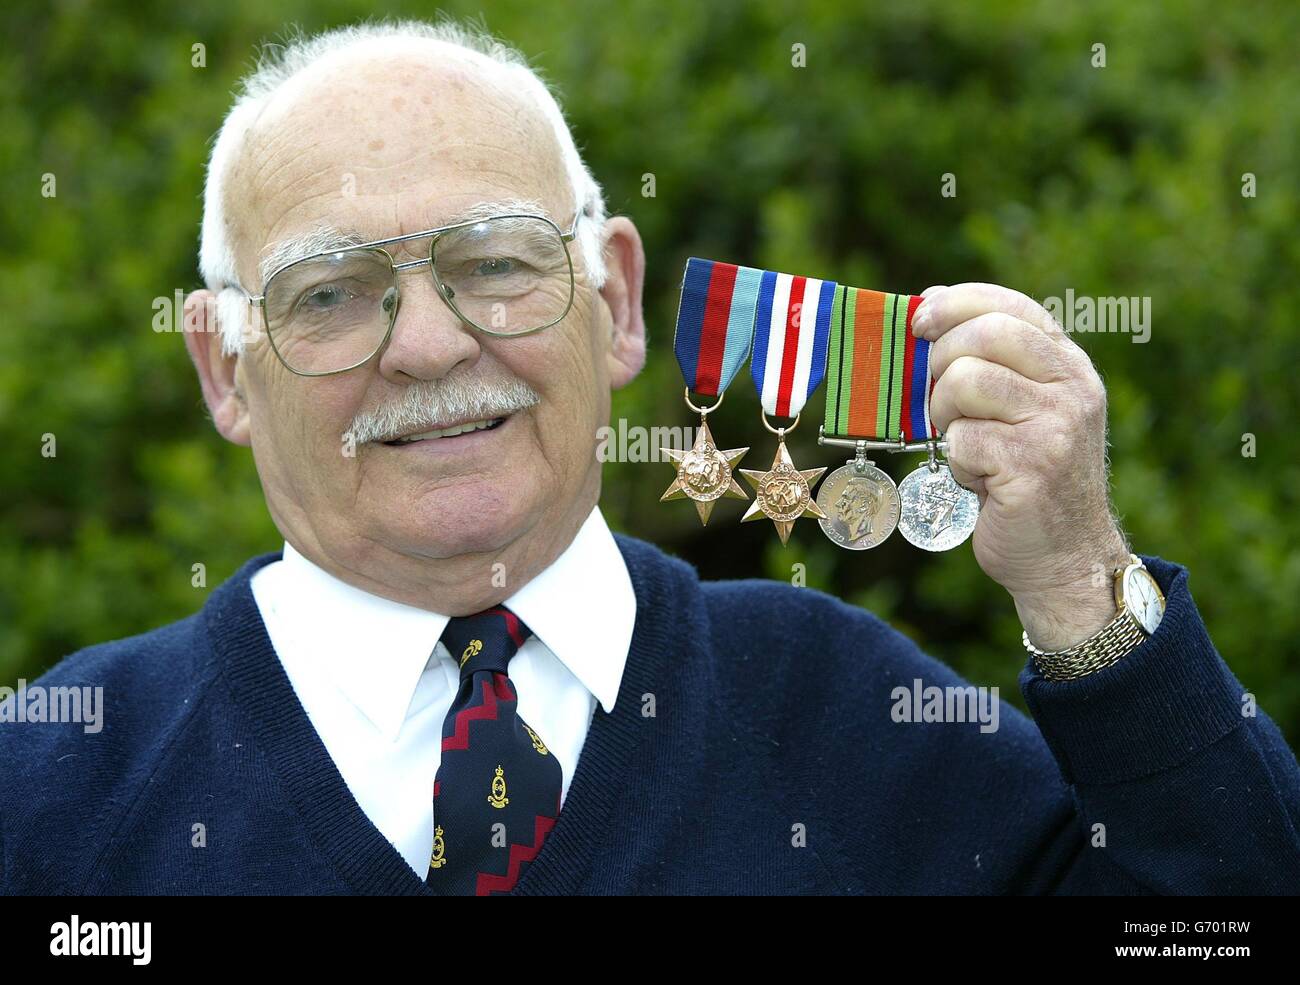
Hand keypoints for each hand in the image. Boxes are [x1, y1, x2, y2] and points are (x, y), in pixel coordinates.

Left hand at [913, 282, 1129, 651]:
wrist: (1065, 557)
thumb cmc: (1027, 482)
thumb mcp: (1022, 412)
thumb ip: (991, 365)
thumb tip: (928, 310)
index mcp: (1068, 366)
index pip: (1011, 306)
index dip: (957, 303)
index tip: (921, 317)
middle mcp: (1072, 388)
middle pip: (983, 335)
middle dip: (941, 363)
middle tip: (938, 402)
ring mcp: (1057, 425)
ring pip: (965, 382)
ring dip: (945, 416)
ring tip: (966, 446)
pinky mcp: (1034, 465)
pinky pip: (962, 439)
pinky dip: (956, 462)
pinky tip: (979, 480)